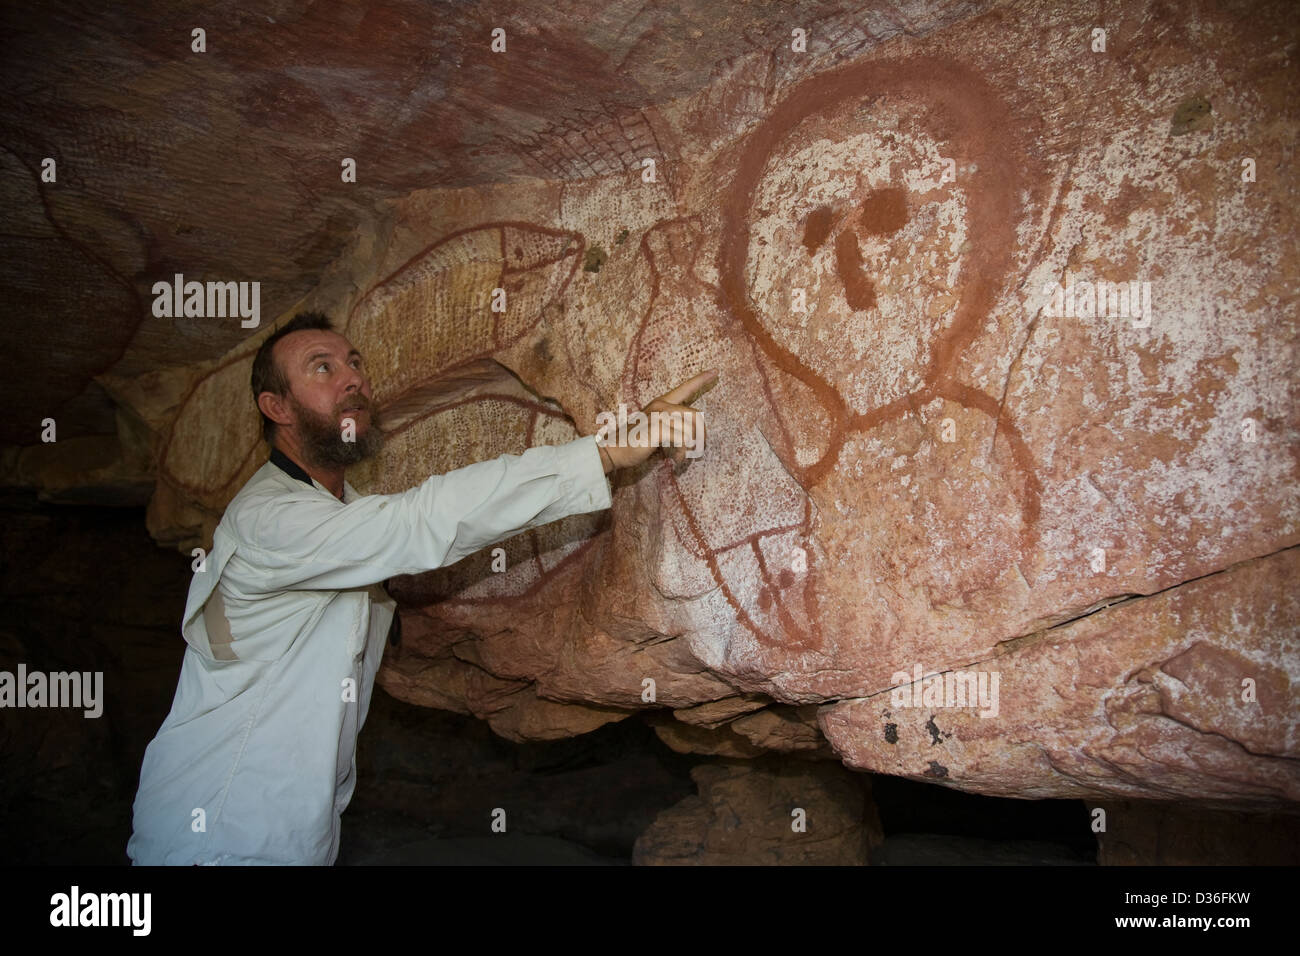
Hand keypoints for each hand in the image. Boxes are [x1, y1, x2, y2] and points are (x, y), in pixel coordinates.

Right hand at [599, 369, 717, 472]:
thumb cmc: (635, 442)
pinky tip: (675, 459)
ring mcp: (659, 415)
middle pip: (696, 415)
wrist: (613, 450)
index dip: (701, 379)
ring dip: (691, 447)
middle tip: (698, 449)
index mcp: (661, 403)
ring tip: (680, 457)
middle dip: (702, 434)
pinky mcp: (657, 428)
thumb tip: (694, 438)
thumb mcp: (656, 430)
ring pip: (691, 428)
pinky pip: (683, 439)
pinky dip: (682, 452)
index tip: (715, 371)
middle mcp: (661, 405)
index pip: (685, 388)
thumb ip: (673, 427)